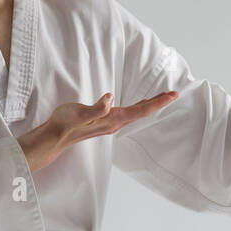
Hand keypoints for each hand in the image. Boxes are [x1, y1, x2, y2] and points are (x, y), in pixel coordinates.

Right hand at [17, 90, 178, 172]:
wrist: (56, 136)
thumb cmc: (65, 123)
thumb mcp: (79, 113)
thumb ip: (96, 108)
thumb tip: (110, 98)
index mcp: (112, 119)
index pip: (140, 110)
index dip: (158, 102)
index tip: (172, 94)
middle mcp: (115, 123)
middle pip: (143, 112)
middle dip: (159, 103)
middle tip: (174, 93)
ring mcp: (111, 124)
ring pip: (137, 113)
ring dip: (151, 105)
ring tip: (163, 97)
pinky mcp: (106, 122)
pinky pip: (129, 114)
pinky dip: (140, 107)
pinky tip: (141, 104)